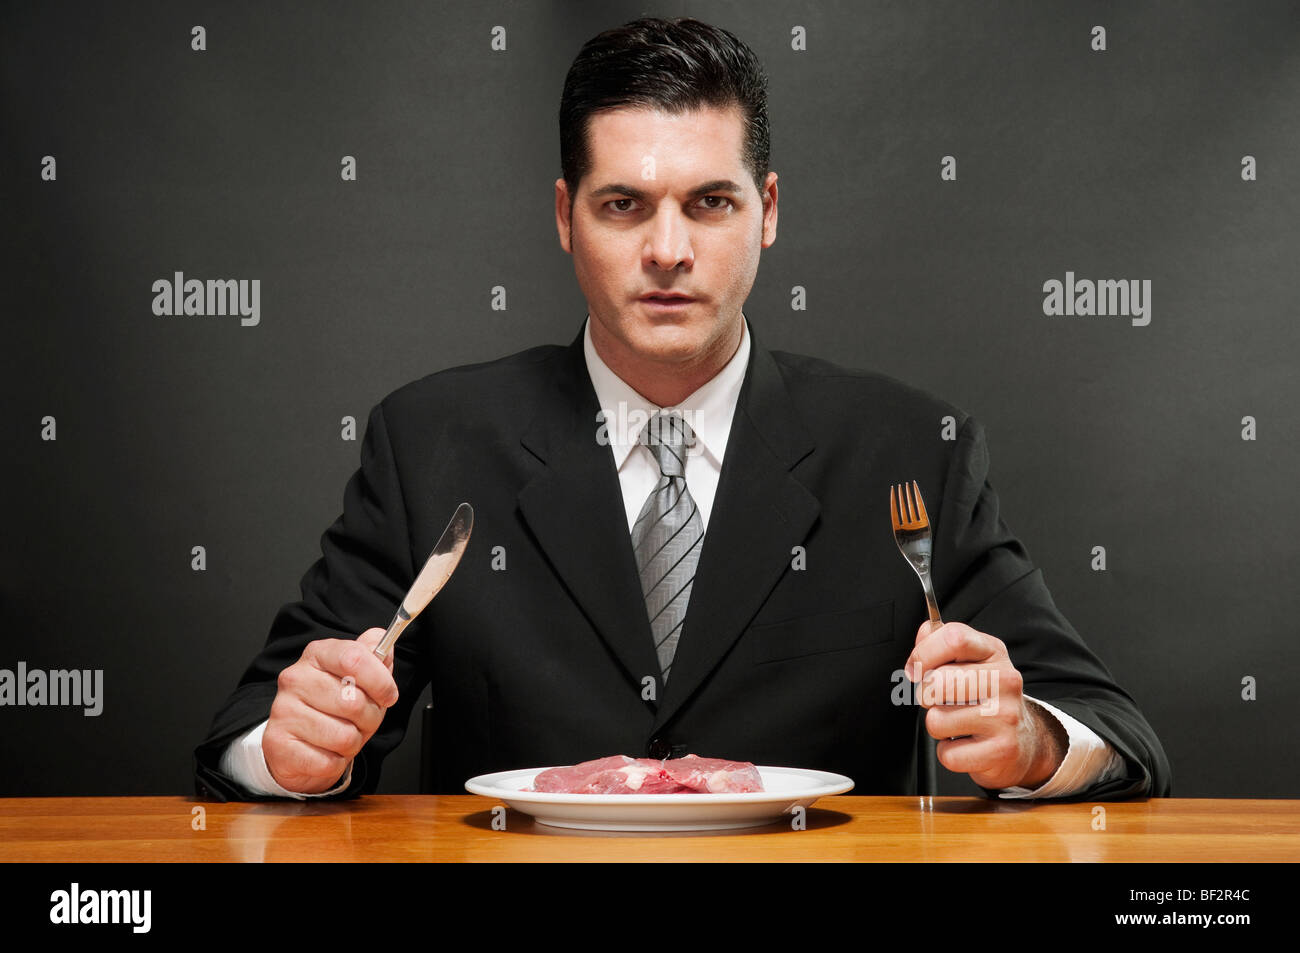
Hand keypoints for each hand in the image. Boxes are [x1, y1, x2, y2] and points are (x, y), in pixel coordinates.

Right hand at [263, 627, 398, 794]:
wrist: (298, 744)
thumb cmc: (335, 709)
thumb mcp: (360, 680)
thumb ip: (374, 658)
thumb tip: (383, 641)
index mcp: (318, 655)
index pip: (354, 658)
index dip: (380, 680)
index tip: (389, 695)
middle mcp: (295, 678)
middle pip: (353, 702)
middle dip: (369, 718)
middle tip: (361, 721)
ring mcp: (282, 710)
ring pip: (343, 735)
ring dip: (352, 742)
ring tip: (342, 736)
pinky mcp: (277, 743)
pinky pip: (327, 761)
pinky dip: (335, 763)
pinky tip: (325, 752)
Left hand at [906, 621, 1066, 790]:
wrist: (1024, 739)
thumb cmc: (986, 696)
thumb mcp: (970, 659)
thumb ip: (940, 641)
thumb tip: (924, 634)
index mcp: (993, 652)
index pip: (953, 638)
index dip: (923, 654)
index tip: (916, 669)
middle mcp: (1004, 680)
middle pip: (938, 682)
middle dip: (926, 696)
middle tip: (940, 701)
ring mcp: (1005, 715)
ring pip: (936, 721)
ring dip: (937, 726)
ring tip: (957, 722)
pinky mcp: (1002, 750)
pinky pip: (948, 754)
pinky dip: (948, 753)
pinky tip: (966, 743)